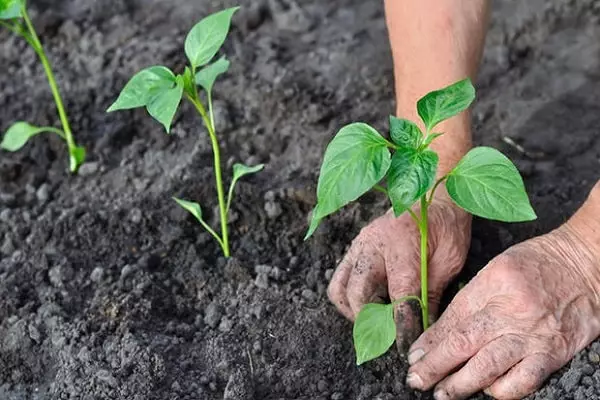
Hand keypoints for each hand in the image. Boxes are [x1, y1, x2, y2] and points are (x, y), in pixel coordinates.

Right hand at [327, 192, 470, 350]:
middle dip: (371, 322)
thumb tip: (424, 330)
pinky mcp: (355, 247)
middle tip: (388, 337)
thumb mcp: (450, 262)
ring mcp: (359, 245)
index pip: (399, 296)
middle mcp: (374, 245)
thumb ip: (432, 296)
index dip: (401, 326)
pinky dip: (350, 297)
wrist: (435, 194)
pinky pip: (340, 278)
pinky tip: (371, 303)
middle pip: (357, 294)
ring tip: (376, 321)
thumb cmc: (447, 227)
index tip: (404, 348)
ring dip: (354, 311)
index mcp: (403, 247)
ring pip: (340, 289)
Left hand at [406, 222, 599, 399]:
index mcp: (491, 284)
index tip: (414, 357)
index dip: (429, 342)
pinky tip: (488, 390)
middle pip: (463, 344)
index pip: (452, 319)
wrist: (585, 263)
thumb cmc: (537, 263)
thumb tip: (440, 333)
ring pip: (488, 367)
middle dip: (435, 367)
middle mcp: (509, 310)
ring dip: (461, 384)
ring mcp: (532, 334)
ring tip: (443, 393)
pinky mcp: (552, 352)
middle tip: (417, 380)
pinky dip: (502, 391)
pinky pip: (523, 381)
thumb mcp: (496, 270)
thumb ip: (469, 301)